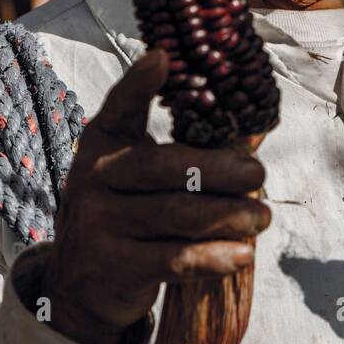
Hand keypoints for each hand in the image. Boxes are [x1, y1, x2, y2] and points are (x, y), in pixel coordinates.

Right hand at [38, 50, 270, 343]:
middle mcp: (95, 178)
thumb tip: (248, 140)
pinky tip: (241, 253)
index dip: (139, 83)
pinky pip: (174, 258)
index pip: (121, 108)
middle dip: (222, 170)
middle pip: (167, 167)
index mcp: (104, 143)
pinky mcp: (113, 266)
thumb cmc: (129, 214)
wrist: (82, 285)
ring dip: (231, 215)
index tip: (164, 57)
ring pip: (179, 214)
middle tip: (258, 176)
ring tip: (261, 218)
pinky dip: (214, 257)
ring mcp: (99, 223)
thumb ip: (180, 150)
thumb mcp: (136, 173)